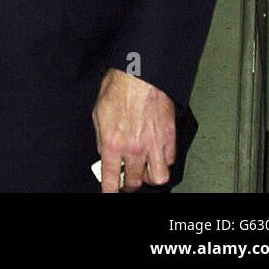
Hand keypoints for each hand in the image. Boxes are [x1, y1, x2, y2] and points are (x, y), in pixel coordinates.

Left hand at [92, 68, 176, 192]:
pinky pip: (170, 160)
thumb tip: (104, 151)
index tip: (109, 194)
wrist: (140, 74)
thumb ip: (101, 137)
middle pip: (135, 181)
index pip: (111, 177)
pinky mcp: (169, 137)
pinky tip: (157, 155)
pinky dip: (164, 162)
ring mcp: (154, 144)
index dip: (110, 190)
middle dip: (130, 184)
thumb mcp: (98, 113)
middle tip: (127, 180)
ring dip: (150, 177)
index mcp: (112, 142)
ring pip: (158, 177)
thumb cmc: (118, 87)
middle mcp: (134, 148)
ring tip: (144, 171)